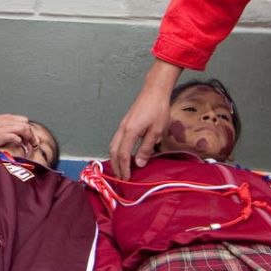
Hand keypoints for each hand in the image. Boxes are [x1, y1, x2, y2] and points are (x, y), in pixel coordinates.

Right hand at [0, 113, 31, 149]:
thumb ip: (3, 127)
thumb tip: (9, 134)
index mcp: (5, 117)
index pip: (23, 120)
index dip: (27, 128)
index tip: (28, 136)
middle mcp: (8, 121)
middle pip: (26, 124)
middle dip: (31, 134)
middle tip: (32, 142)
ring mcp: (6, 127)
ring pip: (25, 129)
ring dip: (29, 138)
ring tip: (30, 146)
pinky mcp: (3, 135)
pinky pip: (18, 138)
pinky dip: (21, 143)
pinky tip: (20, 147)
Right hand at [108, 60, 181, 179]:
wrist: (154, 91)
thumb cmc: (158, 109)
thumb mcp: (156, 131)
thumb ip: (146, 148)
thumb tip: (139, 163)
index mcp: (130, 132)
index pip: (123, 155)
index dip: (124, 168)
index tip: (127, 179)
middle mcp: (122, 129)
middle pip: (113, 151)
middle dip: (116, 166)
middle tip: (121, 178)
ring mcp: (122, 125)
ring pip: (113, 145)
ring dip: (115, 158)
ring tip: (120, 168)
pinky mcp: (125, 123)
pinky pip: (116, 140)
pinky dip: (117, 150)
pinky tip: (124, 154)